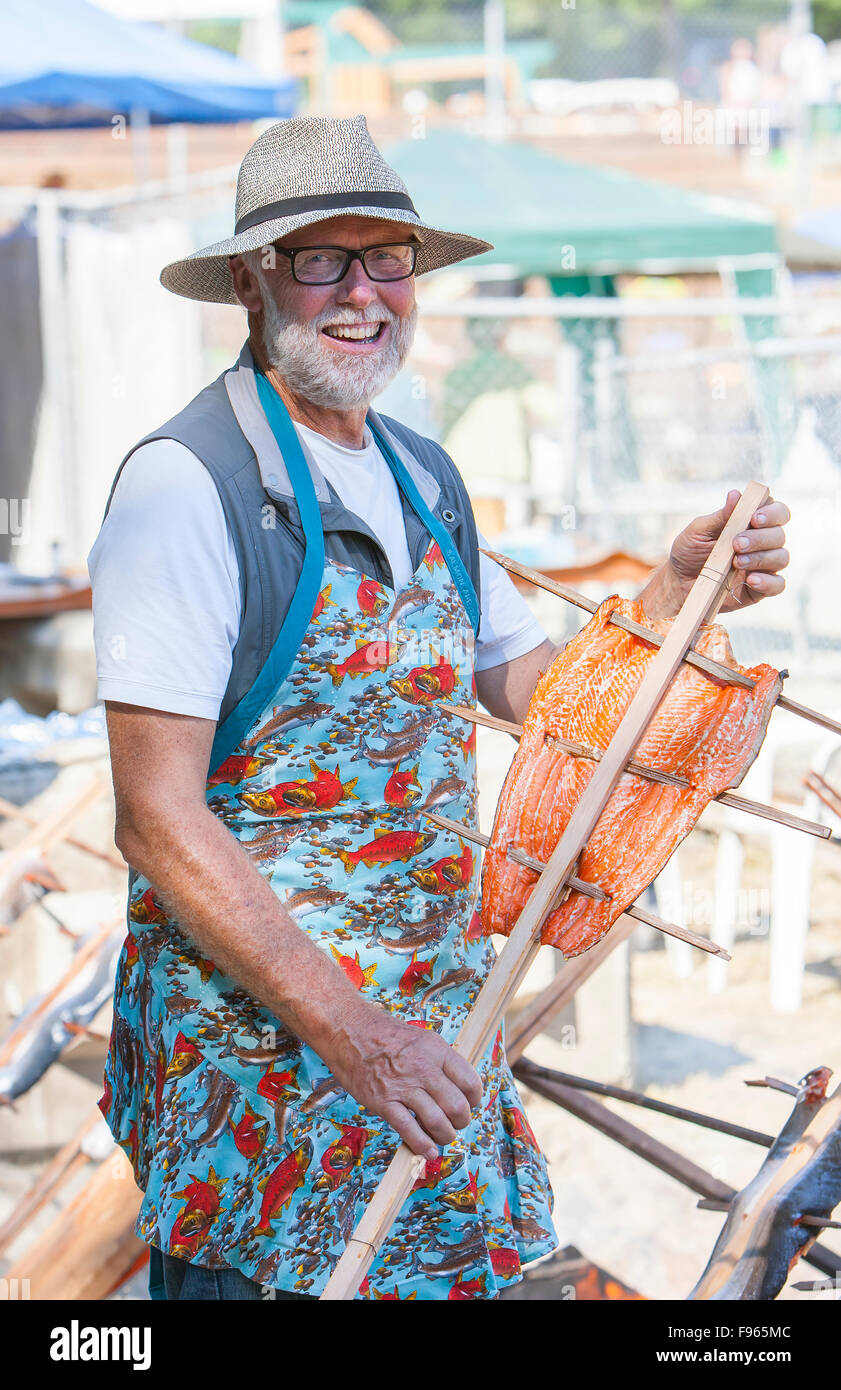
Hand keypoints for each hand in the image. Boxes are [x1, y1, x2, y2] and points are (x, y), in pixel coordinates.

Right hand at [323, 1000, 482, 1159]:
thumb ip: (440, 1062)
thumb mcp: (421, 1039)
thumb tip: (457, 1087)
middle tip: (455, 1123)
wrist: (347, 1029)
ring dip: (445, 1136)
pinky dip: (422, 1145)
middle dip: (461, 1122)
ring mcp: (404, 1086)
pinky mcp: (383, 1102)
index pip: (471, 1082)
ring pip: (438, 1122)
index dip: (474, 1100)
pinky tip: (427, 1151)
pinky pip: (409, 1130)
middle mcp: (424, 1068)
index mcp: (437, 1050)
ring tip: (441, 1138)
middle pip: (458, 1107)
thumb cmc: (384, 1035)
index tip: (469, 1105)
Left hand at [668, 490, 790, 612]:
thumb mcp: (699, 531)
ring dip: (761, 558)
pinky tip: (751, 580)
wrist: (678, 583)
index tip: (754, 518)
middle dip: (760, 538)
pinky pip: (777, 585)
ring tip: (737, 562)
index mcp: (752, 524)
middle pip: (779, 535)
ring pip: (781, 558)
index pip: (777, 512)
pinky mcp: (760, 589)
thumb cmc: (689, 552)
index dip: (771, 513)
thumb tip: (736, 494)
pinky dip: (768, 582)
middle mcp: (763, 543)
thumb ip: (721, 516)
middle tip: (737, 544)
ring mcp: (764, 567)